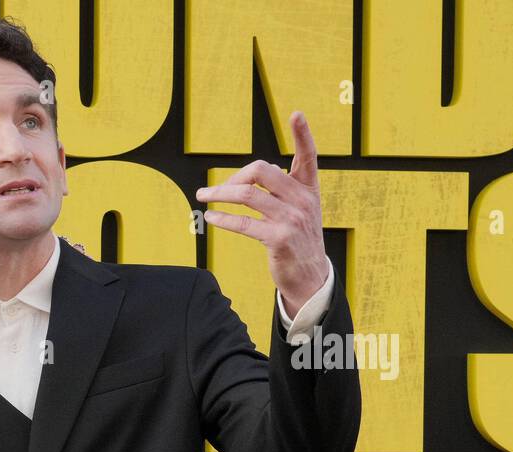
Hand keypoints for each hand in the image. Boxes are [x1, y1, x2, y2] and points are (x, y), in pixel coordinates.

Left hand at [195, 110, 328, 314]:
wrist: (310, 277)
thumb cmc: (298, 241)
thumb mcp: (299, 211)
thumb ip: (282, 192)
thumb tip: (252, 175)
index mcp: (309, 190)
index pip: (308, 157)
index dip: (303, 135)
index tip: (297, 114)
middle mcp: (302, 200)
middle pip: (262, 171)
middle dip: (233, 177)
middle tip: (215, 189)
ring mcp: (291, 219)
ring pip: (248, 195)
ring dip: (219, 194)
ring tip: (202, 197)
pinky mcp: (278, 239)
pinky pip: (244, 223)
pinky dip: (222, 218)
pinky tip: (210, 216)